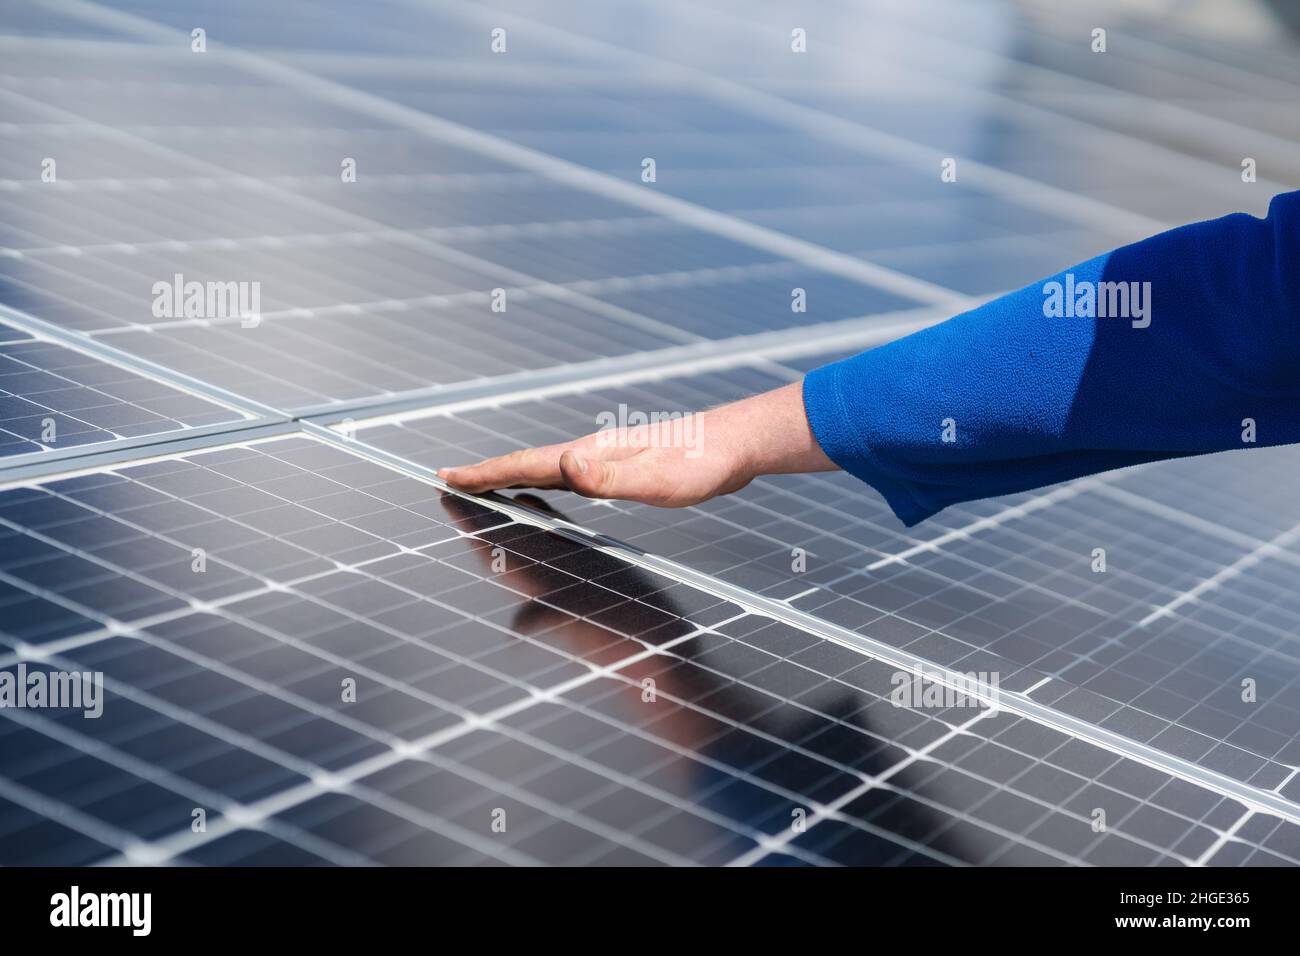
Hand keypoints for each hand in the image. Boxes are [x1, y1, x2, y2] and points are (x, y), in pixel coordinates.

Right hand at [438, 381, 835, 506]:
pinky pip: (570, 477)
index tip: (446, 476)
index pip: (525, 465)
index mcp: (592, 455)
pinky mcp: (624, 467)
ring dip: (512, 479)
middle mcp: (593, 453)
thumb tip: (566, 468)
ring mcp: (607, 458)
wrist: (741, 443)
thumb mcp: (661, 479)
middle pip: (527, 467)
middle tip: (451, 484)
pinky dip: (545, 483)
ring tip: (485, 488)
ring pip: (546, 471)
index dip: (485, 474)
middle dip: (487, 477)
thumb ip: (614, 477)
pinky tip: (552, 489)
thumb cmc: (705, 463)